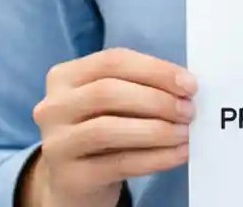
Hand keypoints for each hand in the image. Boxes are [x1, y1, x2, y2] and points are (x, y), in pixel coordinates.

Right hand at [23, 48, 196, 206]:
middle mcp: (52, 106)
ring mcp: (56, 142)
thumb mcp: (111, 103)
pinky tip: (178, 154)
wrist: (73, 181)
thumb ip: (139, 87)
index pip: (112, 61)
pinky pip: (118, 163)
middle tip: (189, 111)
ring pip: (108, 129)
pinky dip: (155, 158)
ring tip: (184, 133)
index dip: (155, 70)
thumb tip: (185, 86)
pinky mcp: (69, 177)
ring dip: (156, 130)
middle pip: (108, 92)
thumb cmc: (101, 130)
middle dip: (157, 100)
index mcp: (64, 76)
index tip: (189, 84)